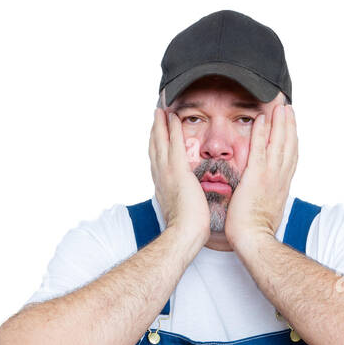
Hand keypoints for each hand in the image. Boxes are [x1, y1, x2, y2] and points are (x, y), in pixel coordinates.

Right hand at [148, 109, 209, 243]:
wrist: (184, 233)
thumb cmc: (188, 229)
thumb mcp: (182, 211)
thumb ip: (183, 201)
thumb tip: (189, 200)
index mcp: (162, 186)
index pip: (157, 161)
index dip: (156, 146)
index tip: (156, 134)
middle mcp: (160, 177)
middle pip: (154, 147)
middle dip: (154, 130)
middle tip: (155, 115)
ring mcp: (167, 172)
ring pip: (160, 142)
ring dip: (160, 124)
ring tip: (161, 110)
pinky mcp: (178, 171)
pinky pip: (174, 144)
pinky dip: (172, 129)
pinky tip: (174, 116)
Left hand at [224, 103, 297, 248]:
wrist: (254, 240)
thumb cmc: (255, 231)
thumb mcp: (267, 210)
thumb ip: (267, 198)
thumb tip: (264, 195)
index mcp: (281, 186)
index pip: (290, 157)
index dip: (292, 139)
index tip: (291, 126)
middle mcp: (279, 178)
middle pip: (289, 145)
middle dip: (289, 125)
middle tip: (288, 107)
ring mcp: (270, 176)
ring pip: (279, 144)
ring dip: (280, 123)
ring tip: (280, 106)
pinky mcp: (257, 177)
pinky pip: (260, 150)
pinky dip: (262, 133)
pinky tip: (261, 118)